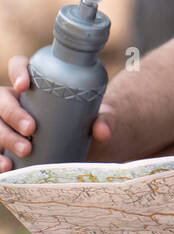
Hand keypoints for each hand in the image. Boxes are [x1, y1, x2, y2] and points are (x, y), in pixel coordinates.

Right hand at [1, 54, 113, 171]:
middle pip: (2, 100)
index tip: (24, 85)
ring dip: (6, 137)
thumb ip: (104, 120)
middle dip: (13, 114)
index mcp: (35, 83)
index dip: (17, 71)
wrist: (82, 146)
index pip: (19, 66)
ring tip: (25, 150)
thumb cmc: (86, 121)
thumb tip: (102, 131)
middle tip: (31, 129)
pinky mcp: (6, 145)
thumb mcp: (96, 117)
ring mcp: (8, 123)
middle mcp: (16, 100)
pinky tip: (7, 167)